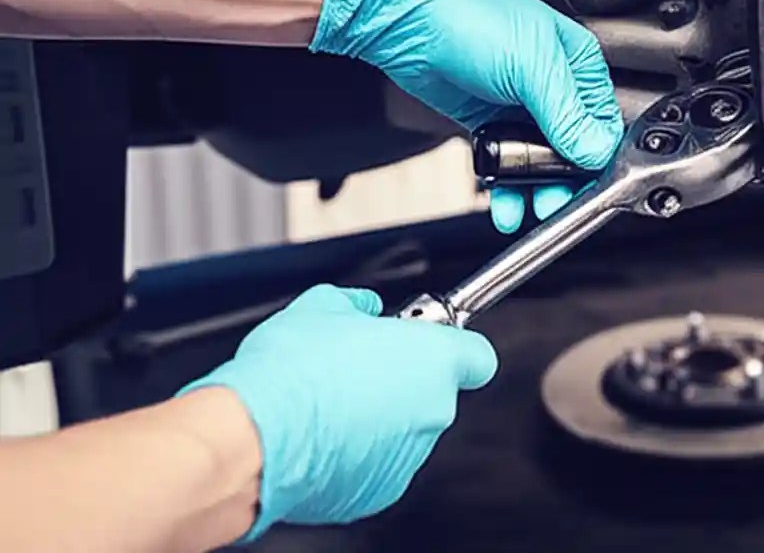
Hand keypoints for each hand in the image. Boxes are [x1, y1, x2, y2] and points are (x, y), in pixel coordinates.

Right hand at [177, 285, 496, 540]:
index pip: (477, 356)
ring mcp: (408, 457)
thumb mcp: (322, 307)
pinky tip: (321, 436)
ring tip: (329, 403)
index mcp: (433, 362)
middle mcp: (432, 412)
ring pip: (404, 430)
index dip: (452, 346)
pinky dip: (357, 453)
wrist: (255, 436)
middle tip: (359, 367)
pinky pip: (378, 465)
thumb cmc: (292, 372)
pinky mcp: (378, 491)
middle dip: (402, 380)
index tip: (429, 341)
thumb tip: (362, 306)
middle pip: (433, 392)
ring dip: (379, 417)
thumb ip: (356, 303)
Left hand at [310, 0, 623, 233]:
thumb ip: (567, 115)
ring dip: (536, 190)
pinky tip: (506, 204)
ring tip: (529, 210)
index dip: (599, 156)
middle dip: (565, 182)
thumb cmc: (466, 16)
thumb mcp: (532, 66)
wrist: (402, 17)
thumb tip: (596, 151)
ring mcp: (518, 103)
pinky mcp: (488, 119)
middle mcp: (551, 84)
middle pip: (572, 148)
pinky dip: (507, 187)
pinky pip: (507, 162)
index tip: (592, 186)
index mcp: (576, 61)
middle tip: (556, 204)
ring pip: (539, 160)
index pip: (604, 120)